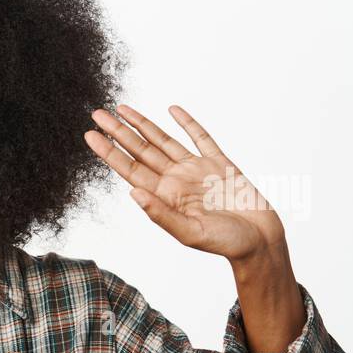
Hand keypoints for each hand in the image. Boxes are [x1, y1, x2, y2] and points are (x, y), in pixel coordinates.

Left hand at [84, 103, 285, 265]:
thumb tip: (132, 193)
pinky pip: (201, 138)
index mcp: (165, 197)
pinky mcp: (220, 163)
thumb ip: (161, 214)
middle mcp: (176, 181)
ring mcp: (197, 170)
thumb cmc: (226, 243)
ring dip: (143, 125)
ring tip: (122, 109)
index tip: (90, 135)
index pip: (130, 170)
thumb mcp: (190, 233)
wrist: (261, 241)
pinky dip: (187, 123)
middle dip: (119, 132)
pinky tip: (171, 109)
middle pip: (141, 151)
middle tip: (97, 114)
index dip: (110, 152)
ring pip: (164, 141)